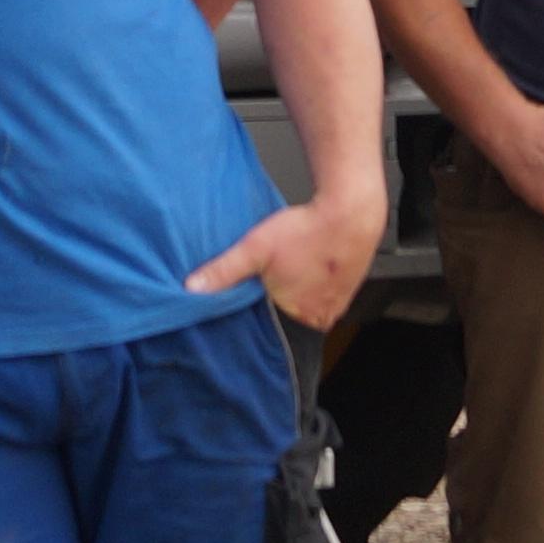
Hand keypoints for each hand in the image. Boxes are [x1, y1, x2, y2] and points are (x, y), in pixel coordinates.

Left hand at [190, 180, 385, 328]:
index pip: (272, 332)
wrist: (350, 211)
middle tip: (274, 286)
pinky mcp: (348, 286)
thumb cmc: (308, 230)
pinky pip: (326, 294)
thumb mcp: (256, 247)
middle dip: (279, 308)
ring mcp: (337, 302)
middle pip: (291, 320)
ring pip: (309, 307)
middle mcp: (320, 315)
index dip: (261, 318)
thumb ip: (224, 271)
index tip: (256, 306)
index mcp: (298, 315)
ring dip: (299, 295)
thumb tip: (193, 288)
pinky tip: (309, 266)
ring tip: (292, 274)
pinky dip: (315, 285)